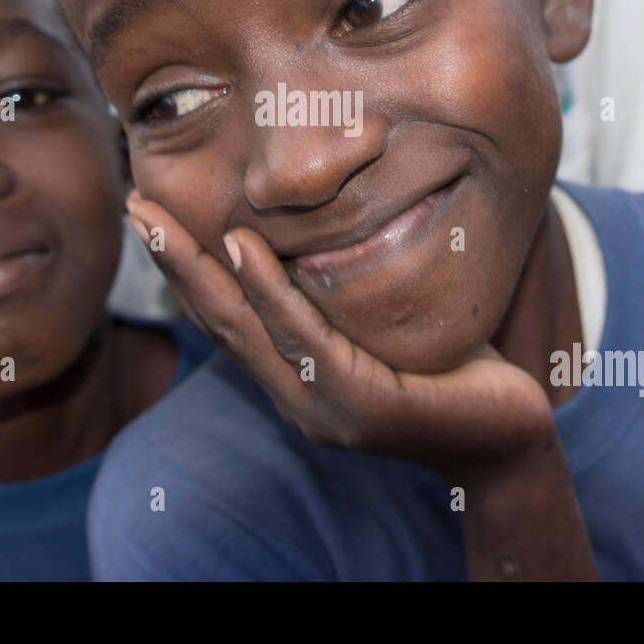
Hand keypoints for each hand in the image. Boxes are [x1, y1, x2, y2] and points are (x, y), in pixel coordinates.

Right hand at [125, 190, 556, 475]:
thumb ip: (346, 291)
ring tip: (159, 220)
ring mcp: (320, 408)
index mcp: (295, 376)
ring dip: (198, 270)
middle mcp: (294, 396)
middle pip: (217, 320)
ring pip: (245, 327)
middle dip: (171, 262)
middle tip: (133, 206)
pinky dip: (268, 291)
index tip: (150, 214)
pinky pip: (304, 338)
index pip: (226, 317)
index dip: (184, 267)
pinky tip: (242, 248)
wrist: (510, 437)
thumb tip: (327, 223)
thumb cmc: (452, 370)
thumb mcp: (386, 322)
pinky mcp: (359, 407)